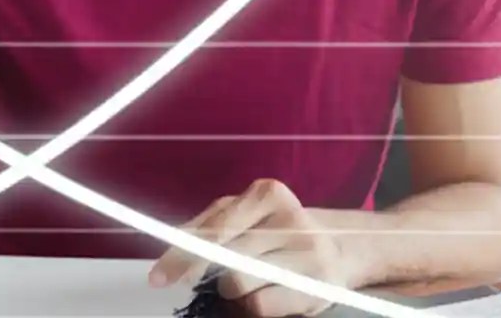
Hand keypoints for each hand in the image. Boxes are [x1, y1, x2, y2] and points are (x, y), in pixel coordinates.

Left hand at [149, 179, 346, 316]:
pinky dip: (249, 306)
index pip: (214, 229)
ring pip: (237, 284)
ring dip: (229, 291)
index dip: (182, 255)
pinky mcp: (316, 289)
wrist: (341, 247)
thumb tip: (167, 260)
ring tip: (245, 282)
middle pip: (224, 259)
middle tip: (200, 281)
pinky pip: (259, 307)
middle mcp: (291, 219)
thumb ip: (205, 228)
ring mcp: (308, 255)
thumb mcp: (244, 215)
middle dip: (204, 274)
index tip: (159, 278)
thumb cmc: (278, 230)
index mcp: (268, 194)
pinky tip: (261, 294)